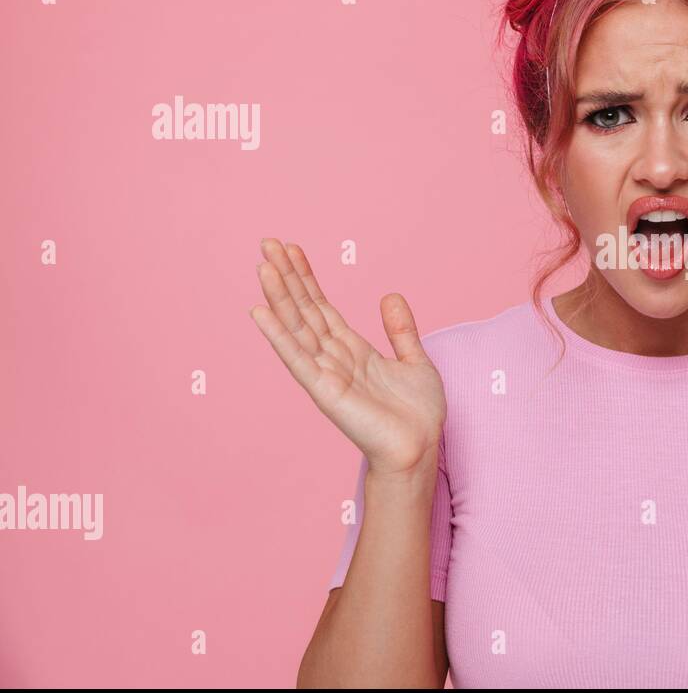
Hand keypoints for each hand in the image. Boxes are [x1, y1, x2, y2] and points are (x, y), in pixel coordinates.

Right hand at [249, 238, 445, 477]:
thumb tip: (390, 295)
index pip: (322, 306)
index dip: (306, 278)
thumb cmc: (417, 415)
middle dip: (287, 277)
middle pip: (305, 310)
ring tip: (263, 266)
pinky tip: (261, 313)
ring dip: (279, 297)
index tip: (291, 249)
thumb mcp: (415, 361)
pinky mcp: (325, 392)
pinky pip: (298, 359)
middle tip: (267, 243)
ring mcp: (326, 374)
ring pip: (297, 328)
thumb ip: (400, 330)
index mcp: (353, 350)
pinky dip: (279, 336)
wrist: (420, 449)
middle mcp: (334, 358)